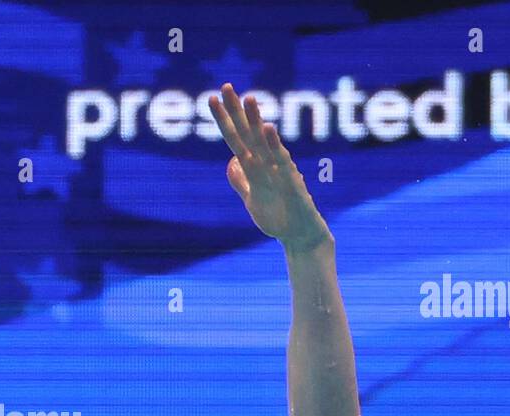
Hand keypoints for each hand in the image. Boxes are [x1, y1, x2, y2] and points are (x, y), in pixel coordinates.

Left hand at [207, 83, 331, 251]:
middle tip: (225, 86)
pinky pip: (281, 160)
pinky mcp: (290, 180)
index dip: (224, 119)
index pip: (236, 138)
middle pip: (248, 132)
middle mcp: (266, 162)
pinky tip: (267, 128)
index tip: (211, 99)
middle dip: (237, 111)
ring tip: (249, 98)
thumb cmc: (278, 216)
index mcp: (255, 166)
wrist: (298, 235)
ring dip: (256, 120)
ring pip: (264, 142)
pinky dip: (273, 144)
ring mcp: (278, 169)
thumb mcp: (252, 199)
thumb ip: (241, 181)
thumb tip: (230, 163)